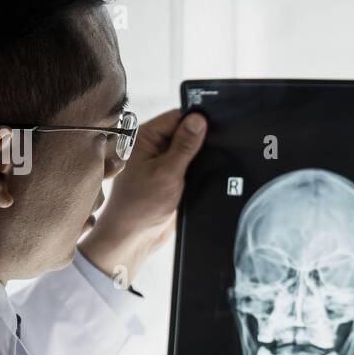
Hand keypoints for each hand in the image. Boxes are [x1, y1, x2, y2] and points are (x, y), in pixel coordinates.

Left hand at [80, 109, 207, 283]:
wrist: (133, 237)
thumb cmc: (141, 206)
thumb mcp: (167, 172)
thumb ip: (185, 145)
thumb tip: (199, 119)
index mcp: (145, 138)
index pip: (177, 117)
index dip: (197, 119)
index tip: (219, 123)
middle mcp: (153, 147)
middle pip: (185, 132)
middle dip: (202, 139)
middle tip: (219, 145)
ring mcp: (163, 163)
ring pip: (191, 150)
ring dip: (201, 156)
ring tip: (214, 161)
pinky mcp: (172, 179)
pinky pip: (190, 167)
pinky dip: (200, 169)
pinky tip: (209, 174)